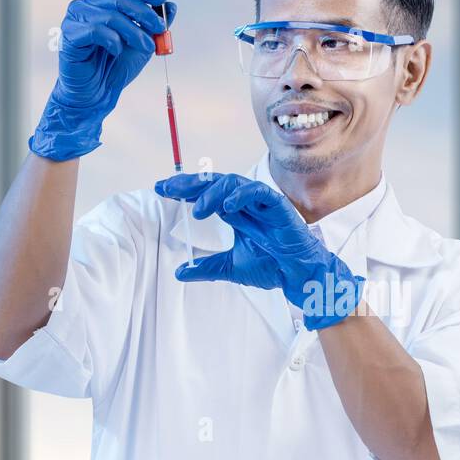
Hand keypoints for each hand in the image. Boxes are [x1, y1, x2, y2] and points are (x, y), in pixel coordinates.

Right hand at [29, 0, 177, 160]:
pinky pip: (95, 30)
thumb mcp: (143, 44)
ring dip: (134, 31)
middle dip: (144, 12)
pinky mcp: (70, 35)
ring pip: (110, 15)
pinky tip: (117, 52)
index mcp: (104, 3)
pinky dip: (112, 41)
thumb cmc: (116, 67)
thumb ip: (154, 26)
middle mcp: (88, 6)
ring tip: (146, 48)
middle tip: (160, 28)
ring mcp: (76, 18)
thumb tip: (171, 6)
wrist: (97, 94)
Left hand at [155, 173, 364, 330]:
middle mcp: (245, 203)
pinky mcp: (277, 205)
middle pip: (214, 183)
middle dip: (190, 184)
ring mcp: (261, 202)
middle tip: (169, 189)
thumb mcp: (231, 267)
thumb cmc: (272, 267)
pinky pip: (257, 192)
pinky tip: (226, 207)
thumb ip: (207, 267)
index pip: (206, 193)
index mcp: (235, 213)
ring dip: (213, 193)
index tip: (162, 190)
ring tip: (198, 210)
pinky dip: (241, 196)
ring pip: (233, 184)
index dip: (184, 189)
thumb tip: (180, 272)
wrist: (297, 276)